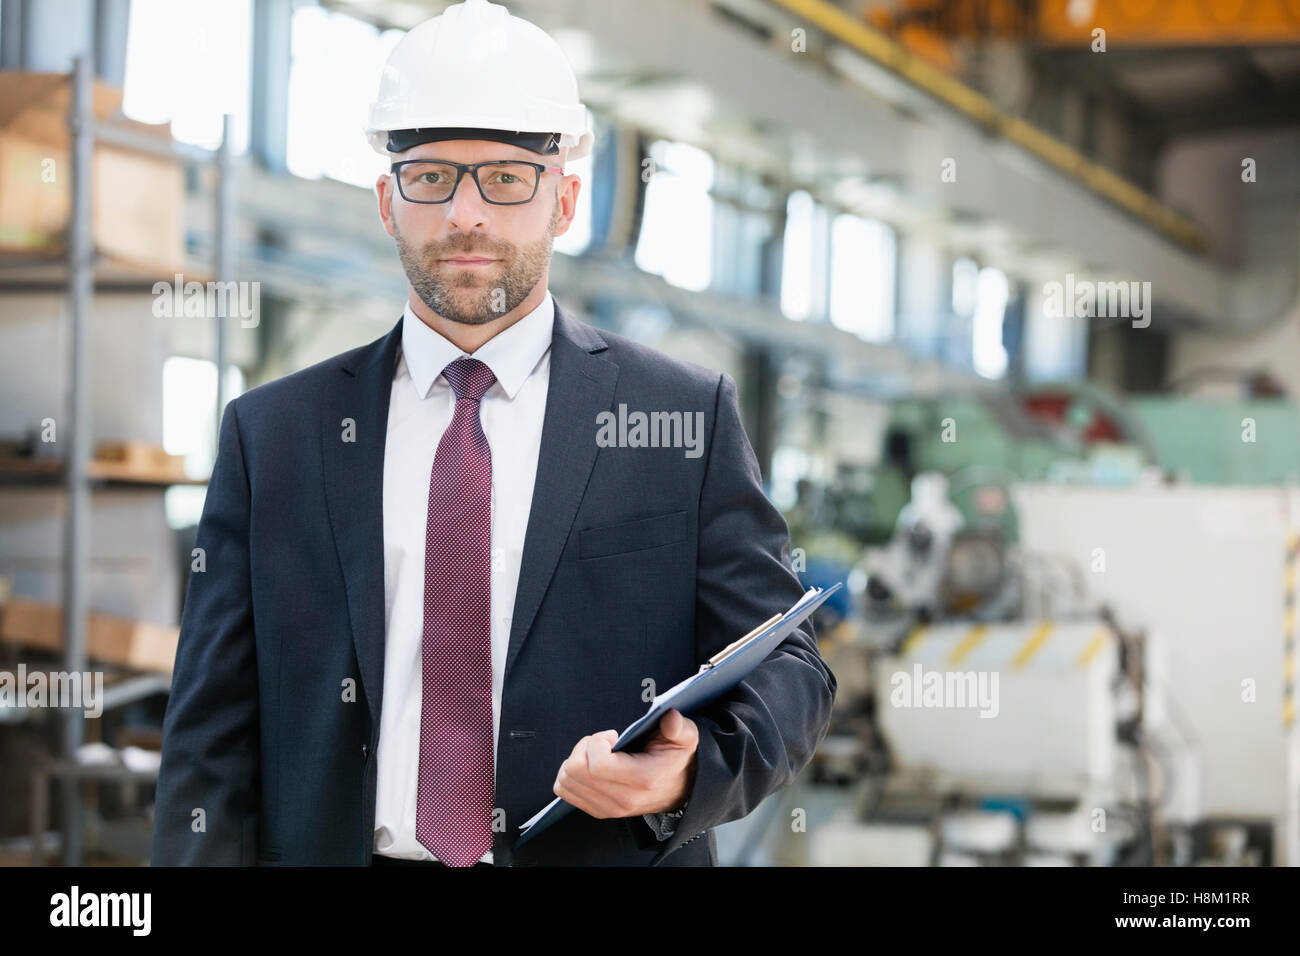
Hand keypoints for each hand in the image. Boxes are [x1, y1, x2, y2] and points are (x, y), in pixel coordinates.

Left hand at [553, 709, 698, 817]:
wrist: (680, 789)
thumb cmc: (677, 759)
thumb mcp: (686, 739)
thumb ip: (679, 727)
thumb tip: (670, 718)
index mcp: (642, 780)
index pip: (598, 765)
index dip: (598, 742)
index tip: (613, 735)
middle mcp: (622, 799)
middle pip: (576, 771)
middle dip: (584, 747)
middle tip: (603, 742)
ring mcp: (608, 808)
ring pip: (566, 781)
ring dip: (575, 759)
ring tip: (597, 753)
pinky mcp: (597, 810)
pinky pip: (565, 791)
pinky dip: (570, 773)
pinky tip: (590, 765)